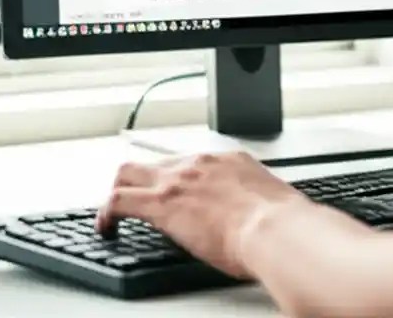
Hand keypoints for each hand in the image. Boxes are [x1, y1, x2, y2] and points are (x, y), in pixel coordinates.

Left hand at [95, 152, 307, 277]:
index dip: (179, 181)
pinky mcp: (160, 204)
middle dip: (142, 179)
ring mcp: (177, 180)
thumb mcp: (275, 206)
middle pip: (155, 160)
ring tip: (114, 214)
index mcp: (230, 162)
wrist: (278, 231)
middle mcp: (200, 164)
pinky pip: (118, 201)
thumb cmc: (286, 227)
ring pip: (128, 173)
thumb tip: (266, 222)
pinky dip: (107, 213)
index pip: (193, 164)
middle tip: (138, 198)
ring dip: (120, 191)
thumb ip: (261, 206)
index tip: (179, 196)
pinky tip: (106, 227)